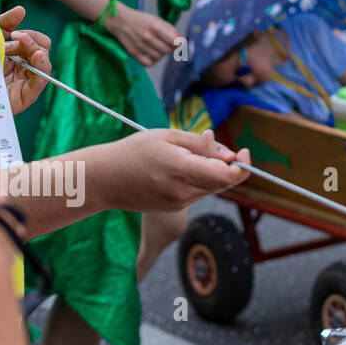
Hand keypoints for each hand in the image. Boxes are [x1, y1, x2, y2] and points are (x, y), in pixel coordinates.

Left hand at [0, 6, 50, 113]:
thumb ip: (3, 24)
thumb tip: (21, 9)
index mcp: (16, 57)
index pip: (36, 42)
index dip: (30, 35)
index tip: (14, 33)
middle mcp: (23, 69)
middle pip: (43, 50)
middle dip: (30, 42)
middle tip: (11, 42)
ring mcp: (25, 83)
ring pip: (44, 65)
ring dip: (34, 51)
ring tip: (14, 49)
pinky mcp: (24, 97)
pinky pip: (40, 82)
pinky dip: (41, 67)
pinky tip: (38, 56)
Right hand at [95, 129, 249, 213]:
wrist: (101, 180)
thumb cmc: (132, 152)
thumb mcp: (169, 137)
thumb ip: (202, 145)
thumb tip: (230, 155)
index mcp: (182, 170)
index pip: (226, 177)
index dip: (242, 166)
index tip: (243, 151)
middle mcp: (183, 192)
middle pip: (222, 181)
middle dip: (225, 162)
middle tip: (208, 142)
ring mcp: (178, 203)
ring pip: (210, 186)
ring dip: (210, 169)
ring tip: (187, 150)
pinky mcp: (173, 208)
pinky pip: (197, 191)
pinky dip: (198, 177)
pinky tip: (178, 165)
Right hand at [103, 4, 180, 66]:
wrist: (119, 21)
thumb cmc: (140, 19)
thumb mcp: (156, 19)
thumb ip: (170, 29)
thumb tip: (181, 40)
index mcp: (155, 27)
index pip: (174, 41)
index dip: (180, 44)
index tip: (179, 43)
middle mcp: (147, 37)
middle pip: (167, 50)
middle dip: (171, 48)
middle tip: (168, 45)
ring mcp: (140, 46)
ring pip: (159, 57)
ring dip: (162, 54)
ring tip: (159, 48)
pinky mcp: (134, 52)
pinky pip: (148, 63)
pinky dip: (153, 61)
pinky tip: (153, 56)